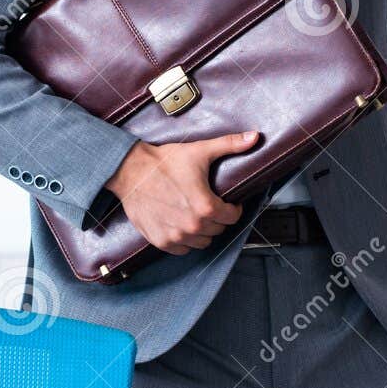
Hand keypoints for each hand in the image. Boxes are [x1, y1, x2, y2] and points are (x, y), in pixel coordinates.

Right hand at [106, 130, 258, 254]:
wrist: (131, 171)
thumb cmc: (164, 162)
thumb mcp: (200, 151)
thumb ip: (230, 145)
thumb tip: (255, 137)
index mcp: (206, 207)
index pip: (232, 217)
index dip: (233, 208)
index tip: (228, 202)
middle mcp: (193, 226)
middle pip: (218, 230)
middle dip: (218, 218)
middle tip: (210, 205)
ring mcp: (176, 236)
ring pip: (202, 242)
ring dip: (203, 231)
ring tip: (197, 215)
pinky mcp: (161, 241)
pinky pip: (183, 249)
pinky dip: (185, 240)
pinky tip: (182, 225)